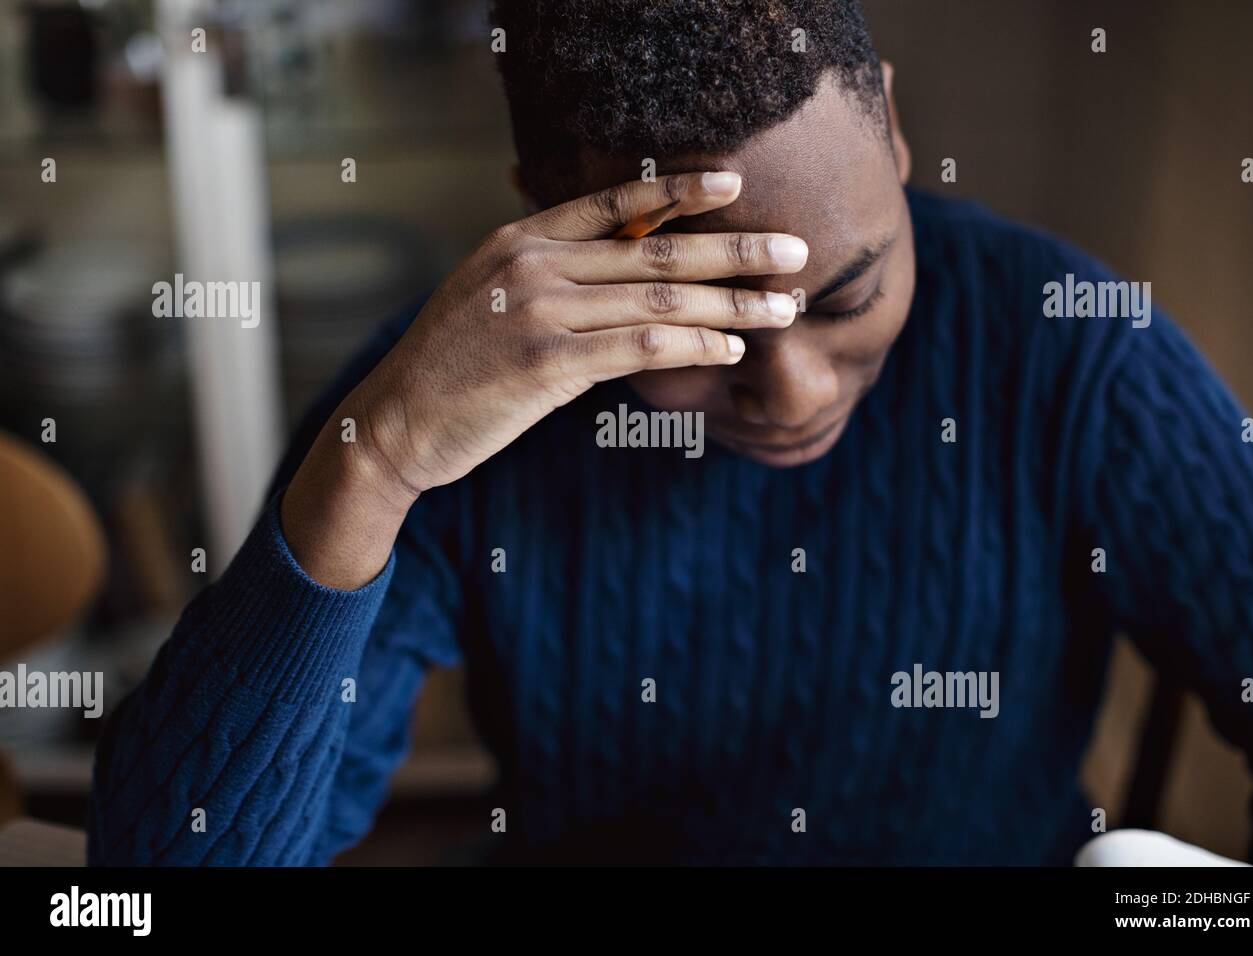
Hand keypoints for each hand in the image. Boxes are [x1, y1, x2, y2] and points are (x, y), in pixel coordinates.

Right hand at [282, 170, 807, 586]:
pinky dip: (692, 345)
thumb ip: (555, 277)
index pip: (614, 203)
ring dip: (730, 304)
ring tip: (783, 307)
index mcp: (521, 240)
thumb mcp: (493, 299)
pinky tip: (731, 348)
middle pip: (655, 250)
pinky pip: (639, 347)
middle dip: (734, 249)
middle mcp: (534, 264)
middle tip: (796, 252)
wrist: (394, 422)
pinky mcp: (547, 365)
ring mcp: (539, 311)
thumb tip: (626, 272)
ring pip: (658, 298)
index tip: (732, 181)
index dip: (678, 189)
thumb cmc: (453, 366)